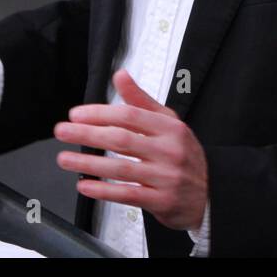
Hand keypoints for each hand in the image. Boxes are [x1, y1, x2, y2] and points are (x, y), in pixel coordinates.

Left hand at [53, 69, 207, 231]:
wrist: (213, 193)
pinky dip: (104, 190)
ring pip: (120, 168)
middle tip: (63, 131)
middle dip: (87, 134)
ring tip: (65, 158)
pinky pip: (127, 194)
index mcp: (169, 128)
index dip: (100, 114)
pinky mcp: (161, 200)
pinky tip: (85, 185)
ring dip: (88, 163)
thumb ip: (142, 100)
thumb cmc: (186, 156)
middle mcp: (168, 150)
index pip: (129, 115)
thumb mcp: (170, 123)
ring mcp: (165, 177)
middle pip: (121, 139)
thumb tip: (120, 75)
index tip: (77, 114)